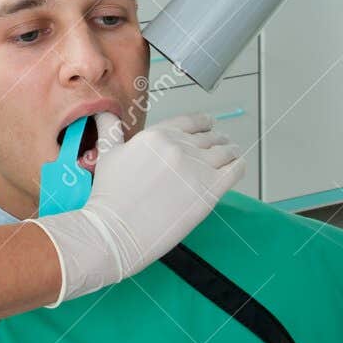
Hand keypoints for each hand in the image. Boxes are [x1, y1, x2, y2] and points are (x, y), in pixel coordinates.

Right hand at [28, 111, 243, 304]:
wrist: (115, 230)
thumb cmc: (109, 197)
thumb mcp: (107, 154)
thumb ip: (110, 129)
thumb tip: (103, 112)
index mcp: (157, 135)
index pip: (190, 121)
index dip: (203, 123)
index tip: (208, 126)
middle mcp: (179, 147)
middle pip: (209, 137)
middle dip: (217, 139)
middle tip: (221, 144)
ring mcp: (196, 168)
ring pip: (225, 151)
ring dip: (230, 150)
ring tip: (232, 153)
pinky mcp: (209, 190)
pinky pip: (235, 170)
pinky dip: (239, 165)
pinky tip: (237, 166)